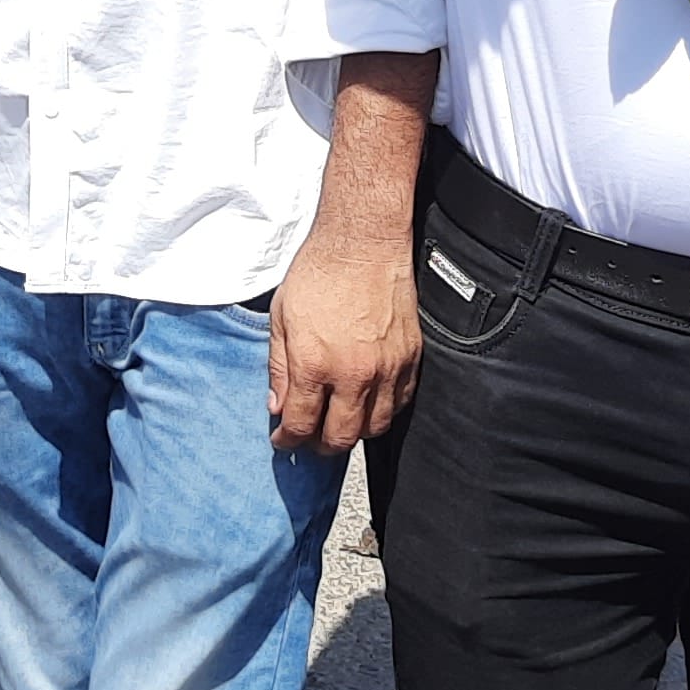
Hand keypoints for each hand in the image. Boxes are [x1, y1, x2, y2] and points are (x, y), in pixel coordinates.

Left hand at [266, 215, 418, 452]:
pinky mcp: (410, 358)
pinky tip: (368, 404)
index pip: (301, 424)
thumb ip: (278, 369)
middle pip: (340, 437)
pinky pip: (400, 403)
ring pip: (375, 427)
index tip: (284, 441)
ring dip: (354, 433)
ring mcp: (387, 369)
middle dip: (320, 446)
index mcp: (315, 364)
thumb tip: (278, 407)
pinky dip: (383, 412)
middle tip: (310, 440)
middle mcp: (354, 374)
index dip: (288, 440)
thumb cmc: (318, 272)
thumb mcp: (282, 318)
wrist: (363, 242)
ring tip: (338, 424)